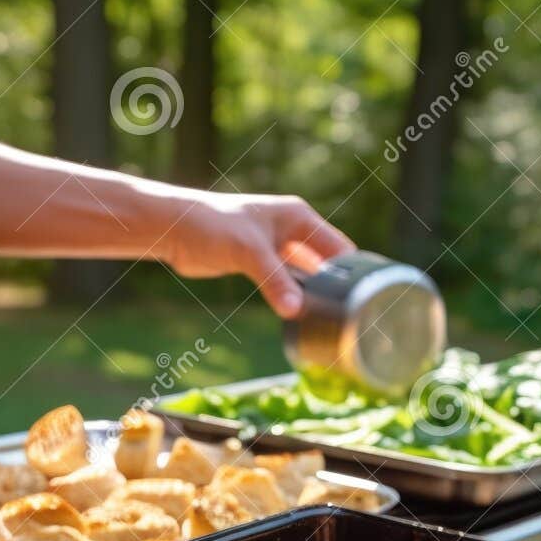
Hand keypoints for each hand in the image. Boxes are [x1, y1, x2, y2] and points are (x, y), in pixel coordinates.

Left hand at [163, 192, 354, 318]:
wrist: (174, 229)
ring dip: (312, 295)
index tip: (365, 301)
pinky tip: (301, 316)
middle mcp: (293, 231)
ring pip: (305, 276)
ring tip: (329, 322)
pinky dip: (293, 297)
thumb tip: (296, 311)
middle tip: (349, 318)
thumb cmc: (212, 226)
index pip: (339, 248)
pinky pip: (286, 284)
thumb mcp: (249, 253)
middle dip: (334, 287)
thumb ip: (275, 281)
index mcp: (299, 218)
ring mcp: (277, 248)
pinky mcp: (261, 264)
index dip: (352, 273)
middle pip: (326, 264)